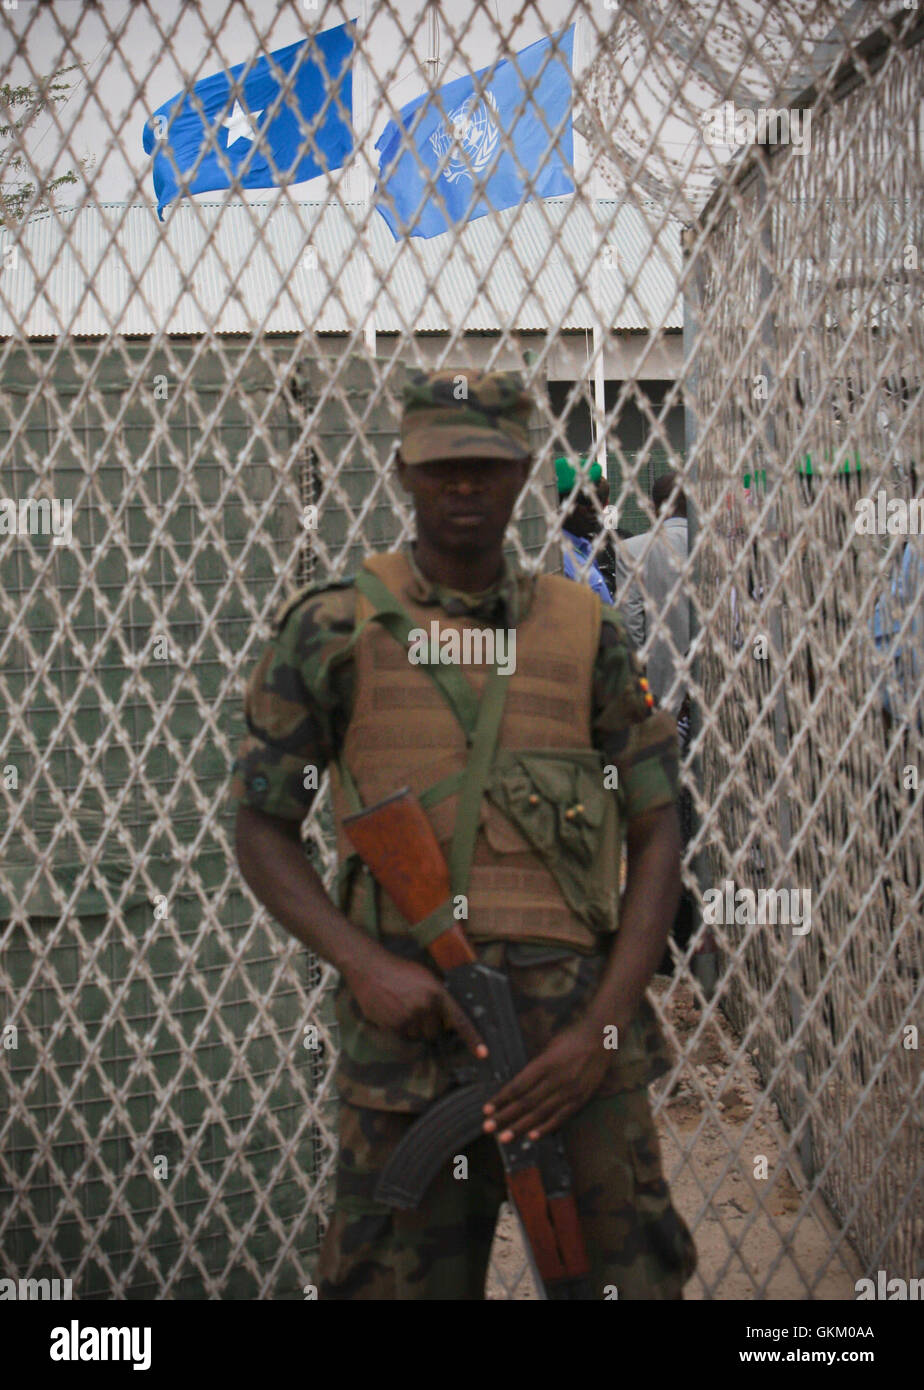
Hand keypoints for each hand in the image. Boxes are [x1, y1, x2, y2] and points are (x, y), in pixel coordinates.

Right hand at [346, 951, 486, 1058]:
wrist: (371, 969)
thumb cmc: (399, 971)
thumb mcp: (425, 977)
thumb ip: (439, 996)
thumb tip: (448, 1017)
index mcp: (437, 992)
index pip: (460, 1019)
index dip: (472, 1038)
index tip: (483, 1053)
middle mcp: (425, 1006)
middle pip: (435, 1033)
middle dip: (428, 1026)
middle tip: (416, 1010)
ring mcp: (408, 1017)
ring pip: (418, 1036)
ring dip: (413, 1028)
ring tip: (401, 1008)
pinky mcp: (393, 1025)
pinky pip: (403, 1037)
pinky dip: (399, 1028)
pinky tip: (392, 1011)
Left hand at [482, 1021, 608, 1143]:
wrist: (601, 1038)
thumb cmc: (571, 1039)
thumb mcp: (548, 1048)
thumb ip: (534, 1068)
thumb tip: (515, 1089)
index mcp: (545, 1063)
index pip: (518, 1086)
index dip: (501, 1100)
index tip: (487, 1110)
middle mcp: (557, 1078)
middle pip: (526, 1103)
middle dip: (505, 1117)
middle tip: (488, 1128)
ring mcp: (570, 1090)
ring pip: (541, 1113)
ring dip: (520, 1127)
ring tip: (505, 1137)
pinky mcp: (581, 1099)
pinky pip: (561, 1117)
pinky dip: (546, 1128)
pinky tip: (532, 1136)